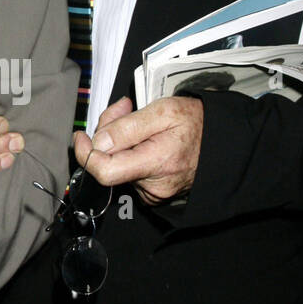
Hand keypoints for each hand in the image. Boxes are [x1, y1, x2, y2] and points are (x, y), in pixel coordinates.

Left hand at [73, 95, 202, 205]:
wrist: (222, 142)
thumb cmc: (195, 123)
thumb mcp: (163, 111)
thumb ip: (127, 127)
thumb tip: (98, 142)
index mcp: (156, 163)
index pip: (105, 170)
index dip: (85, 153)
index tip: (80, 136)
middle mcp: (153, 186)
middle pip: (109, 164)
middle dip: (106, 136)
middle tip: (123, 110)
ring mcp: (153, 193)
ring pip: (117, 166)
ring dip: (118, 142)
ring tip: (140, 121)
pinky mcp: (153, 193)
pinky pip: (128, 172)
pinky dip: (128, 152)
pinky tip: (143, 138)